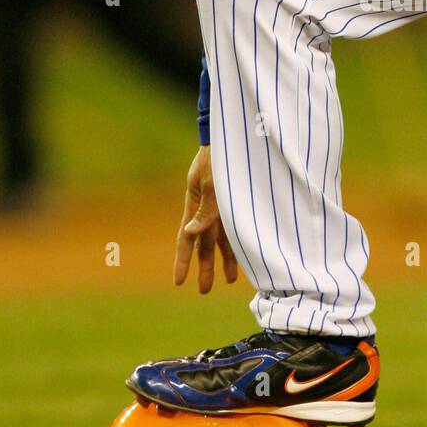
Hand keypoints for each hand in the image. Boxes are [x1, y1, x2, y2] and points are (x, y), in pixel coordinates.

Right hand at [173, 145, 241, 293]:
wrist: (232, 136)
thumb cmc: (219, 157)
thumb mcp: (212, 184)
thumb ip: (206, 209)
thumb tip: (190, 233)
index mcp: (194, 204)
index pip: (185, 239)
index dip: (182, 261)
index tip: (178, 282)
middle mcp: (207, 209)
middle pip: (204, 244)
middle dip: (204, 268)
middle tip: (204, 290)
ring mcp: (222, 206)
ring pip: (222, 239)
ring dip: (226, 259)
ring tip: (230, 279)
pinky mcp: (236, 202)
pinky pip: (237, 227)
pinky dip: (240, 242)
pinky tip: (248, 255)